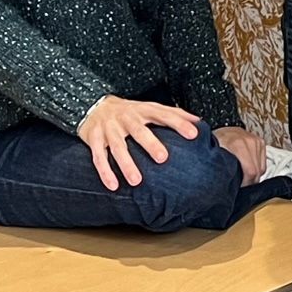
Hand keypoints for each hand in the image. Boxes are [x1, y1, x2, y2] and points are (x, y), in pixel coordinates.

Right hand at [76, 95, 200, 190]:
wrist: (93, 106)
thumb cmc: (129, 111)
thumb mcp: (150, 107)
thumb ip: (173, 114)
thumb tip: (198, 121)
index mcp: (143, 110)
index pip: (164, 115)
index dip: (179, 123)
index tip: (193, 134)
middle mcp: (126, 118)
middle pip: (139, 131)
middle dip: (150, 144)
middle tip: (163, 158)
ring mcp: (110, 130)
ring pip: (118, 147)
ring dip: (127, 165)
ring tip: (137, 181)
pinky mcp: (94, 140)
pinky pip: (98, 158)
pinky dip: (105, 172)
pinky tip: (113, 186)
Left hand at [214, 126, 266, 184]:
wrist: (220, 129)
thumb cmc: (214, 143)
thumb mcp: (212, 156)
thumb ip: (219, 169)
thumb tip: (221, 186)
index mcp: (237, 144)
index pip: (250, 171)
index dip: (244, 185)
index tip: (237, 188)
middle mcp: (249, 141)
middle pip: (257, 171)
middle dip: (248, 182)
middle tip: (238, 185)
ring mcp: (256, 141)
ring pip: (261, 169)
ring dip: (253, 177)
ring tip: (241, 178)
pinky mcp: (260, 142)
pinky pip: (263, 164)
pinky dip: (256, 170)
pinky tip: (247, 170)